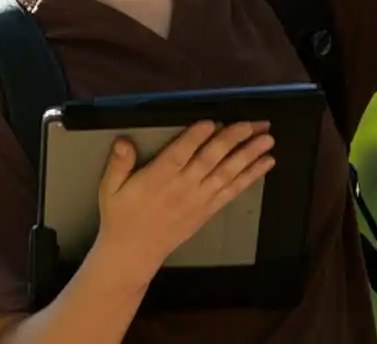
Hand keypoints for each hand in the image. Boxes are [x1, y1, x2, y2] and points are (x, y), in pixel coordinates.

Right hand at [94, 120, 275, 275]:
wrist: (134, 253)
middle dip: (232, 141)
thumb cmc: (121, 216)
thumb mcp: (109, 188)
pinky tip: (265, 164)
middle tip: (251, 124)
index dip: (195, 138)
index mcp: (158, 178)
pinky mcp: (208, 210)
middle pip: (210, 160)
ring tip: (267, 140)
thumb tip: (122, 142)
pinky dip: (250, 176)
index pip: (179, 154)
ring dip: (249, 156)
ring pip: (227, 173)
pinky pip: (232, 191)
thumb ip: (118, 164)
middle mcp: (182, 187)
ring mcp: (199, 199)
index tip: (211, 122)